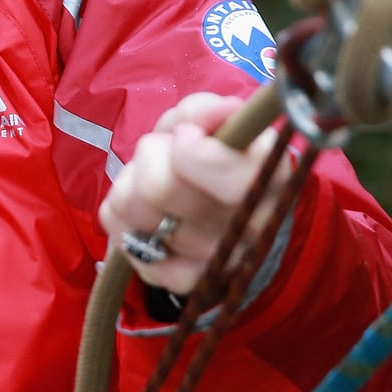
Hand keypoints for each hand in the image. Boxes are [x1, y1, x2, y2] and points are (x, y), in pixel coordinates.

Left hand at [99, 92, 291, 295]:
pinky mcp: (184, 281)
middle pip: (160, 188)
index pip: (229, 179)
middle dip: (150, 155)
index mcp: (269, 181)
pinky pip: (125, 242)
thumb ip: (207, 111)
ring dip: (130, 183)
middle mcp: (248, 229)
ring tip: (148, 178)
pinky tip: (143, 212)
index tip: (185, 135)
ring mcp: (215, 261)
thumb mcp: (214, 122)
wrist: (228, 210)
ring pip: (133, 210)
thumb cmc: (218, 154)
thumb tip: (219, 110)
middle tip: (162, 151)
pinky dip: (121, 219)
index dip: (190, 150)